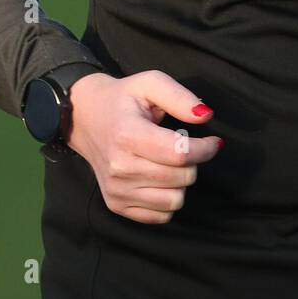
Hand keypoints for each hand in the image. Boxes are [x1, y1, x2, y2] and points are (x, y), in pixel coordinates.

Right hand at [67, 69, 223, 223]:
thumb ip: (179, 97)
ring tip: (169, 162)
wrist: (84, 117)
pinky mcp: (116, 204)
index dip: (205, 148)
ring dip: (181, 181)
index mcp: (128, 135)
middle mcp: (119, 167)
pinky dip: (168, 198)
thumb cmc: (122, 99)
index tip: (213, 141)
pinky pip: (161, 216)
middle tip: (184, 146)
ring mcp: (116, 189)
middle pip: (181, 178)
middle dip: (193, 162)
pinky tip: (160, 178)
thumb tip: (205, 115)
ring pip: (174, 200)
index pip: (180, 154)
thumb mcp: (150, 83)